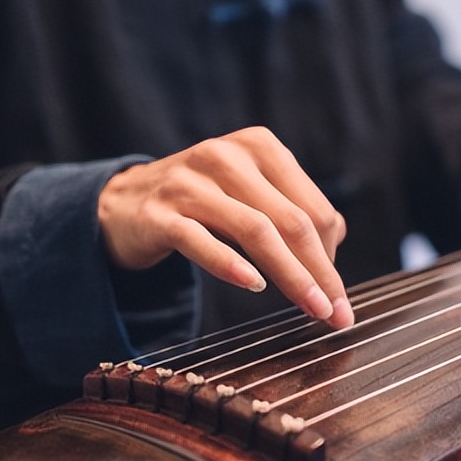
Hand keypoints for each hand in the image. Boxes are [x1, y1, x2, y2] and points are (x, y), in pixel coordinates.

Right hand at [97, 126, 352, 328]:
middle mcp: (227, 156)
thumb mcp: (250, 194)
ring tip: (311, 308)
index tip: (338, 296)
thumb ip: (293, 210)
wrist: (123, 203)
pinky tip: (254, 284)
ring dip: (291, 275)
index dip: (330, 255)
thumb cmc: (201, 202)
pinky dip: (230, 264)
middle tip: (337, 314)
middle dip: (321, 271)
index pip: (313, 207)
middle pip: (291, 220)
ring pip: (255, 230)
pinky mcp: (159, 213)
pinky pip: (200, 240)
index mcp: (259, 147)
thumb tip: (337, 240)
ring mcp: (190, 183)